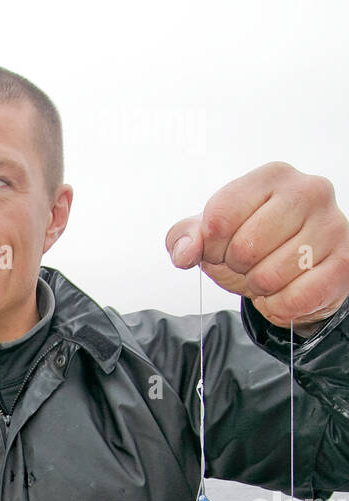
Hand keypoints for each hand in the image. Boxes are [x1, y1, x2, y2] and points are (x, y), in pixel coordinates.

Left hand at [166, 162, 348, 328]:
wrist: (297, 274)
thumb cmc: (255, 247)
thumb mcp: (213, 238)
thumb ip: (185, 238)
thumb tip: (184, 252)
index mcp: (272, 176)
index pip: (219, 217)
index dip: (211, 246)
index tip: (222, 248)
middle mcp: (308, 191)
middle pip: (244, 248)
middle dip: (238, 268)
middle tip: (251, 264)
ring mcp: (331, 224)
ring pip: (269, 276)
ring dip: (260, 288)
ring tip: (271, 275)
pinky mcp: (343, 262)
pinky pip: (294, 299)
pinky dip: (280, 306)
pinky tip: (287, 291)